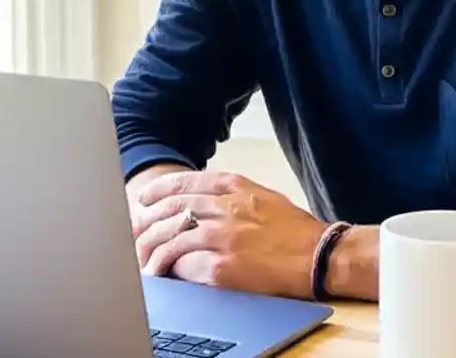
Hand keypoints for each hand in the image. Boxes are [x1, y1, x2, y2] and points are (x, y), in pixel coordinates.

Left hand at [131, 170, 326, 299]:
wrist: (321, 255)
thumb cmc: (296, 231)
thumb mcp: (263, 197)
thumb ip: (231, 196)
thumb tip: (200, 203)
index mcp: (235, 187)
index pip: (185, 182)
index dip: (159, 191)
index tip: (145, 199)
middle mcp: (225, 207)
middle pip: (172, 209)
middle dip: (147, 221)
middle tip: (134, 231)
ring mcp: (223, 237)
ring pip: (172, 236)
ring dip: (153, 248)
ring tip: (144, 258)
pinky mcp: (224, 267)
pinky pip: (184, 264)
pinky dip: (169, 268)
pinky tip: (162, 272)